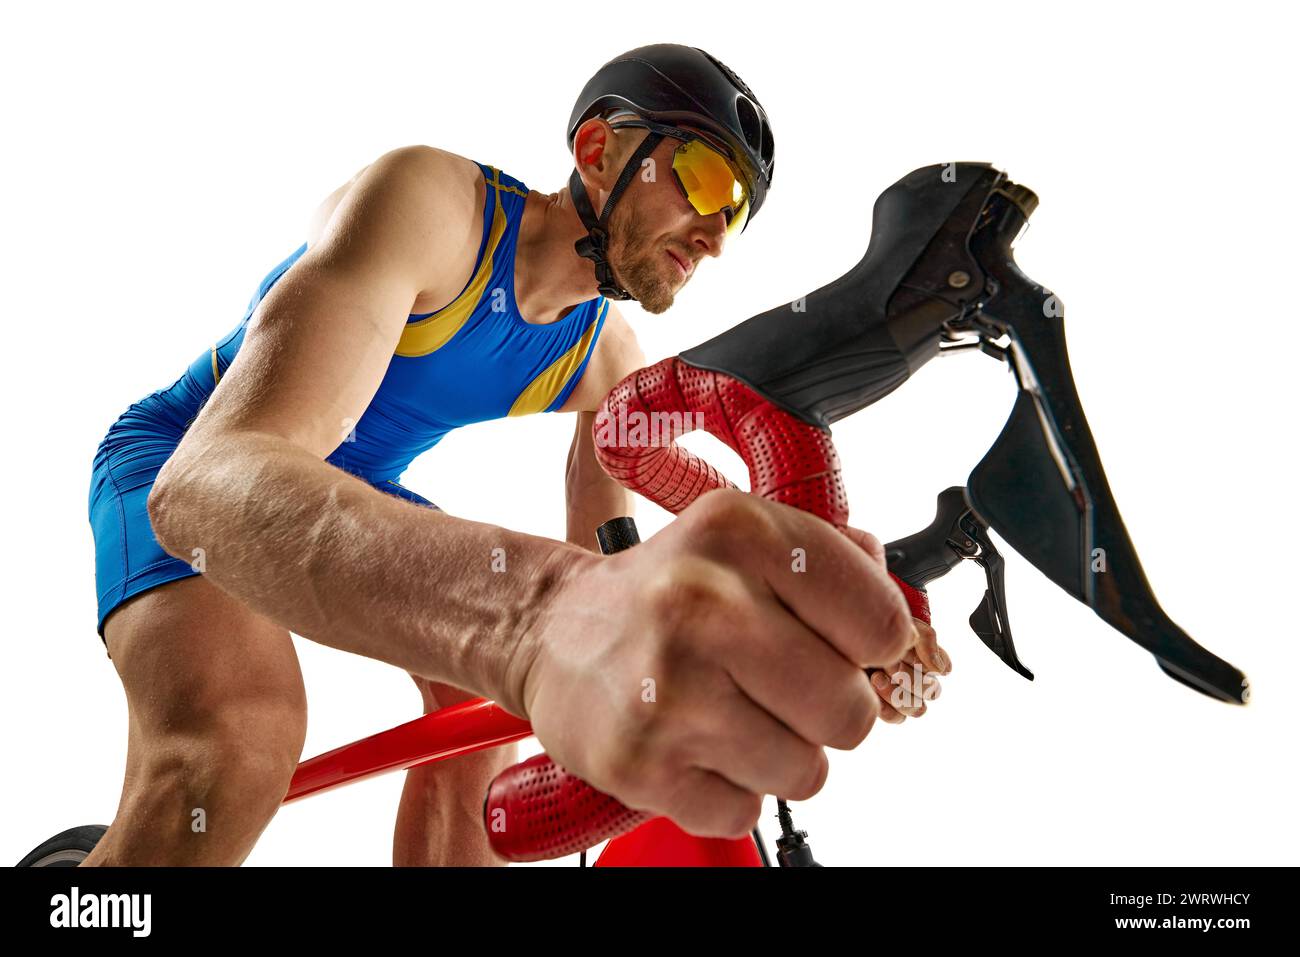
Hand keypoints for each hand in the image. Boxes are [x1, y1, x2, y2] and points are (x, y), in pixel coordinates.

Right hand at [514, 488, 916, 839]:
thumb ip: (833, 562)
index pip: (881, 622)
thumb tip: (905, 617)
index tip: (840, 646)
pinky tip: (694, 742)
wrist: (553, 634)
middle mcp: (701, 605)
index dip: (873, 647)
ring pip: (807, 771)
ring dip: (780, 754)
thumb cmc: (663, 592)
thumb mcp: (741, 540)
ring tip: (729, 713)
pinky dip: (729, 788)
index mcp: (739, 533)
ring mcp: (671, 690)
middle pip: (851, 711)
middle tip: (779, 689)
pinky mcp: (641, 763)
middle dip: (828, 711)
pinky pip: (745, 810)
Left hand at [868, 619, 950, 722]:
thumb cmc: (874, 625)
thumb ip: (927, 640)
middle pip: (931, 691)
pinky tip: (871, 689)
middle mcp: (919, 678)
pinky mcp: (886, 707)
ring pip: (918, 709)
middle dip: (908, 676)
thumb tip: (943, 671)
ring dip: (898, 693)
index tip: (906, 648)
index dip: (925, 661)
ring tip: (876, 677)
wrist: (843, 634)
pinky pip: (896, 717)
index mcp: (928, 658)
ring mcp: (903, 695)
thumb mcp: (903, 624)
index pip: (941, 668)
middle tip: (887, 663)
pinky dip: (886, 706)